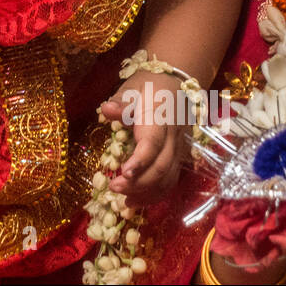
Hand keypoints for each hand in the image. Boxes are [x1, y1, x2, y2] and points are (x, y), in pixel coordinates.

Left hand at [99, 69, 189, 201]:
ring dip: (147, 193)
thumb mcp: (132, 87)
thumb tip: (107, 110)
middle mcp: (173, 138)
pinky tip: (137, 200)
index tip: (123, 173)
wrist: (176, 83)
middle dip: (139, 183)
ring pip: (168, 178)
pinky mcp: (179, 157)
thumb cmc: (149, 85)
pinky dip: (155, 194)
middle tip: (114, 189)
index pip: (153, 143)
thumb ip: (120, 102)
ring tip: (124, 202)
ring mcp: (178, 149)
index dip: (140, 160)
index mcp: (160, 120)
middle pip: (161, 167)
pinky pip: (171, 180)